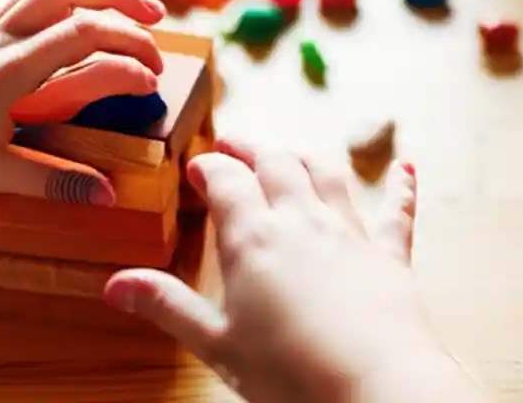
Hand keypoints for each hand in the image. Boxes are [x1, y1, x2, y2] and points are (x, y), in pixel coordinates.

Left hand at [0, 0, 165, 204]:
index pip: (79, 36)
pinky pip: (22, 5)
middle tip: (157, 20)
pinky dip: (58, 1)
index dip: (126, 50)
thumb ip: (54, 180)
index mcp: (5, 71)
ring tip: (127, 6)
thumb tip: (109, 195)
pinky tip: (74, 17)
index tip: (154, 80)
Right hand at [104, 143, 477, 402]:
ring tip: (293, 150)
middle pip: (276, 162)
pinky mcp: (389, 256)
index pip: (226, 181)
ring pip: (328, 174)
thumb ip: (168, 306)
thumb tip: (115, 284)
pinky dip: (401, 188)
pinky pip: (397, 212)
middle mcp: (302, 221)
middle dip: (252, 147)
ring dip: (307, 155)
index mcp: (253, 238)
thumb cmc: (292, 373)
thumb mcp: (217, 344)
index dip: (210, 166)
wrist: (374, 386)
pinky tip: (407, 169)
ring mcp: (349, 234)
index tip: (197, 165)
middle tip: (234, 144)